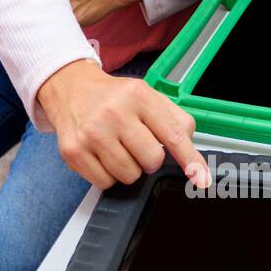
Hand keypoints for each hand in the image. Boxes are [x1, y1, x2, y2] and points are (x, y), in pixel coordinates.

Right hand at [36, 59, 209, 188]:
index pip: (173, 134)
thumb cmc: (113, 97)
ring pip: (129, 175)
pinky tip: (101, 155)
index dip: (190, 160)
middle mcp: (114, 113)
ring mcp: (92, 133)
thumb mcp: (147, 95)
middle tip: (136, 145)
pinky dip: (107, 175)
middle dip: (149, 159)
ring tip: (117, 148)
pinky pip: (105, 183)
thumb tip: (192, 154)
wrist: (70, 88)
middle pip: (152, 160)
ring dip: (128, 168)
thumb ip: (175, 120)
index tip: (200, 178)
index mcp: (138, 96)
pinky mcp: (74, 151)